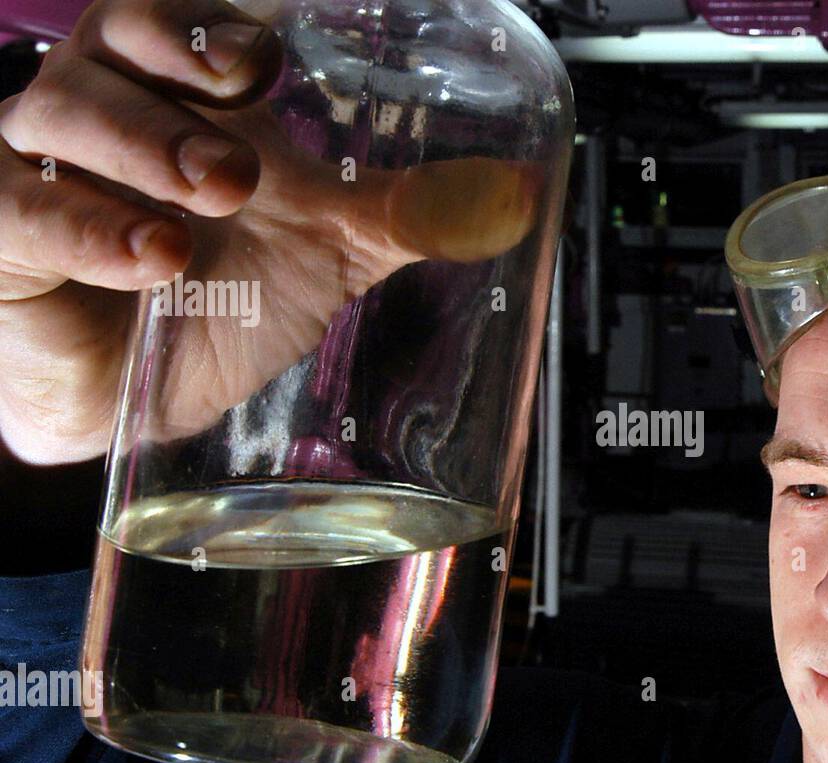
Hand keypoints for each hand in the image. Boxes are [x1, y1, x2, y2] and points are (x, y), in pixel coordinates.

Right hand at [0, 0, 543, 464]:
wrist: (147, 393)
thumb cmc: (225, 295)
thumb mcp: (329, 246)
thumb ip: (406, 214)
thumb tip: (509, 200)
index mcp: (182, 94)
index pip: (171, 17)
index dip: (205, 25)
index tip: (260, 59)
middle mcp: (105, 114)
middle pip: (108, 51)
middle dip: (176, 103)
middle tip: (239, 169)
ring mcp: (42, 168)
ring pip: (54, 114)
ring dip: (137, 154)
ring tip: (203, 210)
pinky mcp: (3, 238)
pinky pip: (18, 210)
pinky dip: (79, 226)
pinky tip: (143, 255)